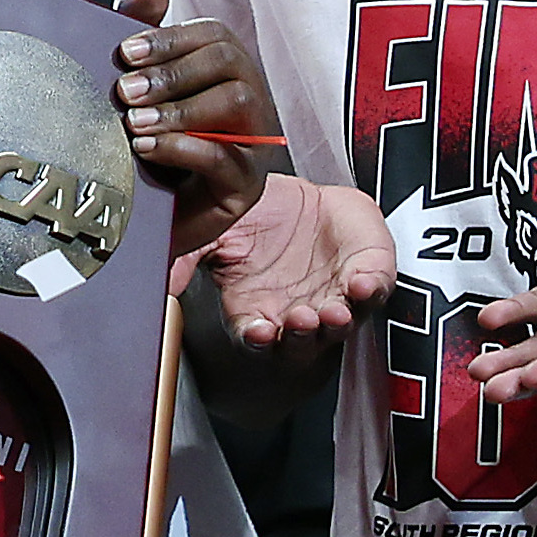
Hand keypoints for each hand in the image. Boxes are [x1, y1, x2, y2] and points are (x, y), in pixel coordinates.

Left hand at [116, 0, 278, 255]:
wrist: (141, 218)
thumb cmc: (144, 145)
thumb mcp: (136, 88)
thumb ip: (141, 35)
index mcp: (224, 71)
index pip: (212, 36)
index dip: (168, 39)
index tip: (124, 53)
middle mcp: (248, 100)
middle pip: (228, 61)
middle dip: (172, 72)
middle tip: (124, 91)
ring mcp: (252, 143)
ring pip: (236, 102)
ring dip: (179, 108)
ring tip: (133, 123)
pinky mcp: (246, 187)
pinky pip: (227, 157)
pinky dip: (184, 147)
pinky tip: (146, 148)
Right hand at [178, 173, 395, 346]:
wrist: (304, 194)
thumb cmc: (260, 218)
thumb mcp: (217, 233)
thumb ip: (187, 256)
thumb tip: (162, 282)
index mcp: (260, 308)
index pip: (258, 337)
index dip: (259, 338)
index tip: (258, 331)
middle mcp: (299, 312)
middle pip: (302, 342)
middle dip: (302, 335)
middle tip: (300, 320)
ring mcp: (336, 299)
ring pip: (340, 325)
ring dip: (336, 322)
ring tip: (331, 312)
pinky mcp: (370, 277)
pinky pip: (375, 292)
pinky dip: (369, 291)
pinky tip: (360, 283)